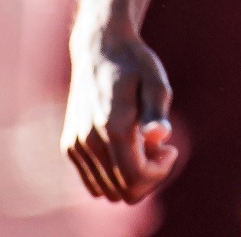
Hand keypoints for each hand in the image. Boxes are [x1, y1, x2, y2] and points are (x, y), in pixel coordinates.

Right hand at [62, 27, 179, 203]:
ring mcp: (76, 146)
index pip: (136, 178)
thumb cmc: (135, 65)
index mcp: (113, 126)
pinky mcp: (70, 146)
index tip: (170, 147)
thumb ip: (158, 111)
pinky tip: (125, 147)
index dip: (160, 171)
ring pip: (107, 191)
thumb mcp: (156, 81)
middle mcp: (89, 141)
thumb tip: (161, 136)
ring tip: (141, 146)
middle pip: (123, 191)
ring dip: (130, 176)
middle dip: (148, 176)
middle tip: (158, 147)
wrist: (99, 49)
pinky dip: (113, 174)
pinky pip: (93, 182)